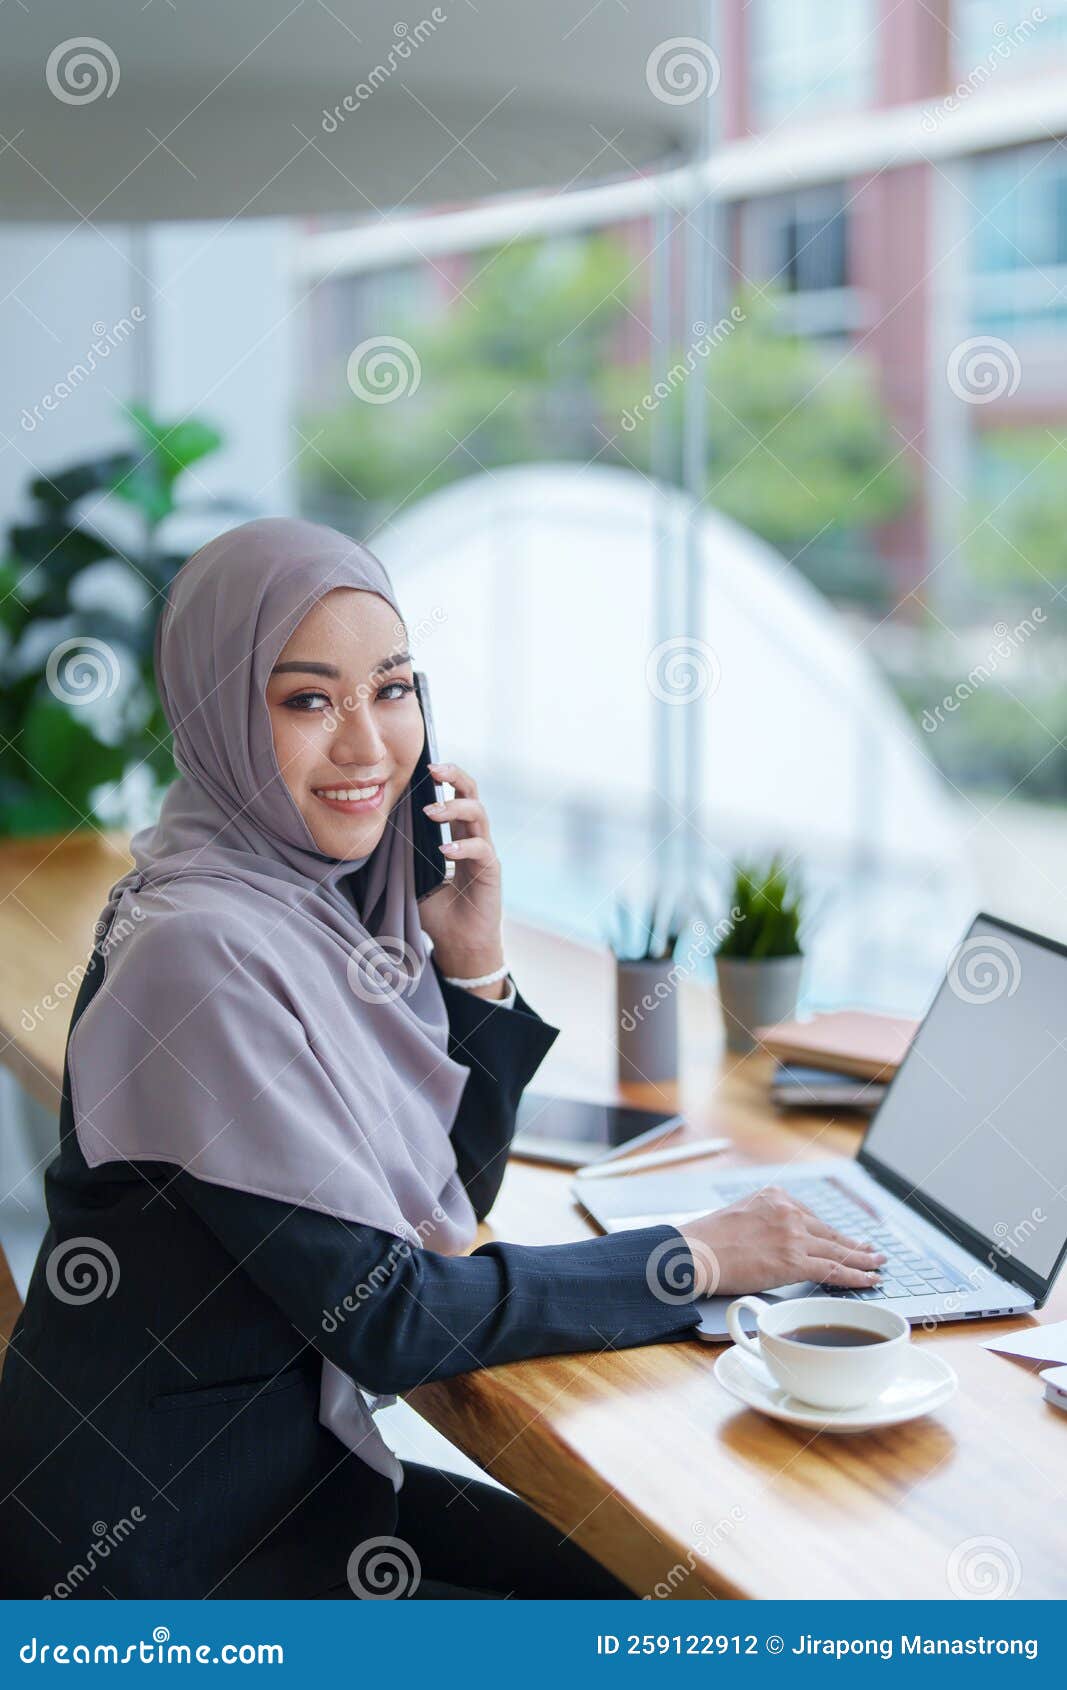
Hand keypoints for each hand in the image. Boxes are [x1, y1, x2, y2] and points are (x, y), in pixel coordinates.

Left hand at [416, 762, 504, 999]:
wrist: (457, 942)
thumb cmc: (435, 909)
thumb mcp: (411, 875)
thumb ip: (403, 852)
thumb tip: (376, 829)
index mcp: (457, 833)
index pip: (455, 794)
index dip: (444, 776)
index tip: (424, 765)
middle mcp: (473, 836)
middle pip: (471, 793)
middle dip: (455, 776)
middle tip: (434, 770)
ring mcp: (484, 852)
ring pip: (479, 814)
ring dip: (454, 808)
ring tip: (432, 812)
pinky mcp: (491, 872)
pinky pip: (481, 850)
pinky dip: (463, 846)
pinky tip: (445, 850)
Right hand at [678, 1186, 886, 1296]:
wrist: (695, 1252)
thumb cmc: (707, 1239)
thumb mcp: (738, 1214)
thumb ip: (762, 1221)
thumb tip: (771, 1239)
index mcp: (774, 1196)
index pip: (809, 1217)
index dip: (828, 1233)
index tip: (840, 1238)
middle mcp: (788, 1211)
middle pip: (828, 1231)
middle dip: (852, 1243)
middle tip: (871, 1250)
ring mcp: (793, 1235)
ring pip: (837, 1249)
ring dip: (862, 1259)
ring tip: (878, 1264)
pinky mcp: (794, 1260)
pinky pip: (833, 1269)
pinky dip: (856, 1276)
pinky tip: (870, 1280)